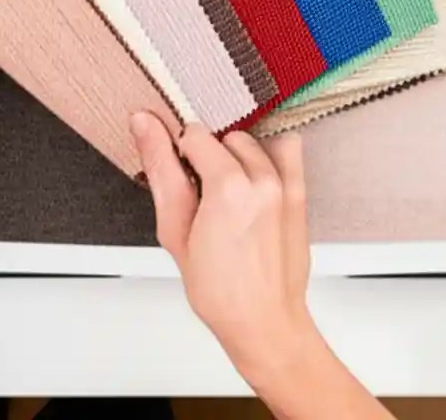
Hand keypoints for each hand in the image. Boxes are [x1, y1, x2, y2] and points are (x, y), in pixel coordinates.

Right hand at [131, 114, 318, 383]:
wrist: (264, 321)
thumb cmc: (220, 290)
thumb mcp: (175, 230)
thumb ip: (161, 169)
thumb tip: (144, 123)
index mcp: (228, 187)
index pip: (195, 134)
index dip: (179, 154)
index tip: (179, 178)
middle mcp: (262, 179)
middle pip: (224, 137)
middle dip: (208, 157)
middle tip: (201, 196)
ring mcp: (286, 185)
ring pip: (252, 142)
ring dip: (237, 158)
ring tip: (228, 195)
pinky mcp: (301, 193)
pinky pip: (289, 148)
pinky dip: (269, 155)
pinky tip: (255, 182)